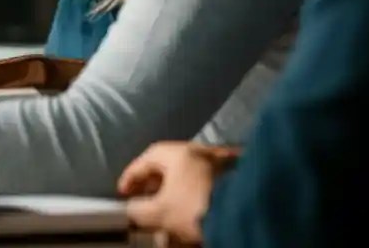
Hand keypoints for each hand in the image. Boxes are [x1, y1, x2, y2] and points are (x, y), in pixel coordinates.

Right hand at [119, 142, 241, 245]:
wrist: (244, 217)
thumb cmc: (197, 208)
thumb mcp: (159, 213)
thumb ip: (138, 209)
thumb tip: (131, 210)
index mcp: (180, 152)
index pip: (146, 159)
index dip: (131, 176)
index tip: (124, 192)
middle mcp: (202, 151)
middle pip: (169, 164)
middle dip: (154, 182)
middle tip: (145, 198)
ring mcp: (223, 162)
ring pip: (191, 172)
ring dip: (176, 188)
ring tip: (170, 206)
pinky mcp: (240, 177)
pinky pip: (210, 181)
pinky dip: (197, 192)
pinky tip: (196, 207)